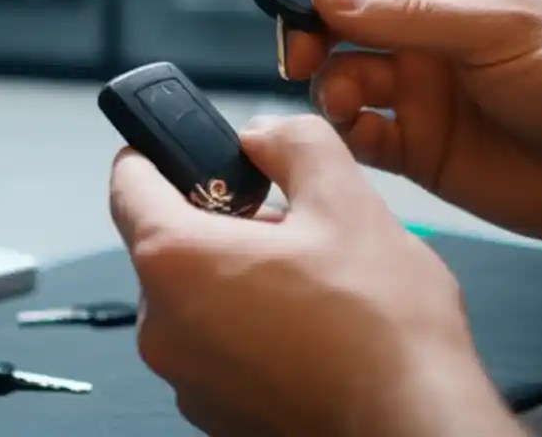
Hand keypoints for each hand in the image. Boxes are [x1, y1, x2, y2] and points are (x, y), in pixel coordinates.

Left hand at [110, 115, 525, 436]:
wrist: (415, 429)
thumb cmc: (383, 332)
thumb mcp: (347, 202)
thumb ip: (295, 144)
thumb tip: (264, 134)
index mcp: (175, 262)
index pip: (127, 183)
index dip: (153, 153)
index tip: (179, 147)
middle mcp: (161, 326)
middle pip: (166, 244)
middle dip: (221, 223)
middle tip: (287, 225)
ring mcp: (183, 377)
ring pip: (193, 297)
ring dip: (237, 276)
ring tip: (310, 283)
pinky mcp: (212, 411)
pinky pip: (213, 346)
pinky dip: (247, 327)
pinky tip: (309, 329)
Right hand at [281, 0, 541, 255]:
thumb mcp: (496, 31)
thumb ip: (406, 15)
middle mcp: (424, 34)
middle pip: (338, 17)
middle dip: (308, 29)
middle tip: (297, 50)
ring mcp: (417, 90)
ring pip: (339, 76)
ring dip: (327, 84)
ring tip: (341, 99)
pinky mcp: (415, 146)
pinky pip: (357, 133)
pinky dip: (343, 132)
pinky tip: (356, 130)